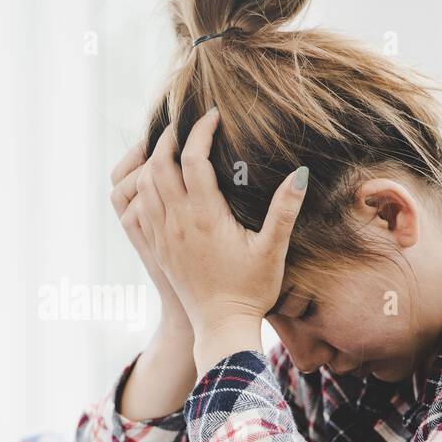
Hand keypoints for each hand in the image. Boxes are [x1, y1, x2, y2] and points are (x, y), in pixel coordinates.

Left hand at [133, 108, 308, 372]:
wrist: (221, 326)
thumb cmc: (252, 289)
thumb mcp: (274, 249)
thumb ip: (285, 209)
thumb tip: (300, 173)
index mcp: (206, 217)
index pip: (193, 159)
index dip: (200, 131)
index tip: (213, 116)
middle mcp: (178, 223)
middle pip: (158, 166)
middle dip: (168, 139)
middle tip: (183, 124)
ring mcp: (163, 236)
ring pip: (144, 185)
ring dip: (153, 161)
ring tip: (170, 147)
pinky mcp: (157, 248)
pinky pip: (140, 208)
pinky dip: (145, 186)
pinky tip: (159, 181)